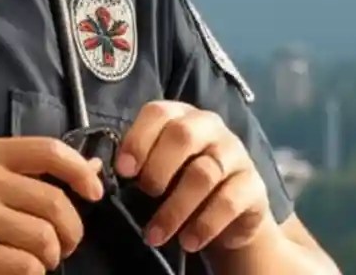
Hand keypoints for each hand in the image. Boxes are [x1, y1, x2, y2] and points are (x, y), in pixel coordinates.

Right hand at [0, 137, 104, 274]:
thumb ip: (24, 173)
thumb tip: (90, 170)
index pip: (48, 150)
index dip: (81, 172)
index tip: (95, 193)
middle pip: (54, 202)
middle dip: (71, 231)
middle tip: (64, 244)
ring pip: (45, 237)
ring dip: (52, 257)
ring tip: (40, 260)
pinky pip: (26, 265)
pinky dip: (32, 273)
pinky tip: (21, 271)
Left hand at [115, 101, 275, 254]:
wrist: (231, 210)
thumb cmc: (181, 181)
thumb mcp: (159, 167)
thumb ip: (137, 163)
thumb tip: (101, 172)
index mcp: (181, 116)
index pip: (158, 113)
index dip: (138, 140)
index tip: (123, 171)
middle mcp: (210, 128)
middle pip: (183, 135)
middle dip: (157, 168)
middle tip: (144, 194)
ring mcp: (235, 154)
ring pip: (203, 174)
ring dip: (174, 209)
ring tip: (154, 235)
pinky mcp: (254, 185)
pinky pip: (228, 202)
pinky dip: (204, 225)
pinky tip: (187, 242)